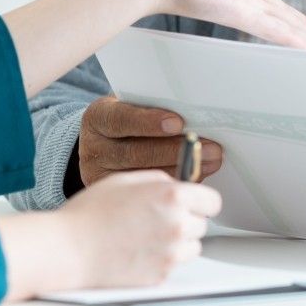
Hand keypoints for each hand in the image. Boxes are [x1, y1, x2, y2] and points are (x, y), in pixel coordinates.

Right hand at [62, 170, 222, 288]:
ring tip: (147, 234)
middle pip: (202, 224)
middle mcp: (176, 225)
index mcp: (171, 197)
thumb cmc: (90, 213)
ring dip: (178, 241)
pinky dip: (163, 258)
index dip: (201, 200)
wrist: (71, 248)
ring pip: (192, 246)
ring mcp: (171, 254)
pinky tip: (139, 249)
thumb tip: (175, 185)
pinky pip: (174, 264)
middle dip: (186, 219)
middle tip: (158, 217)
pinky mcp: (162, 275)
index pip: (212, 201)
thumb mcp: (123, 179)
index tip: (193, 202)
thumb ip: (157, 180)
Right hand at [78, 96, 222, 186]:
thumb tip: (191, 114)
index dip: (148, 121)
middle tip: (211, 147)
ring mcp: (101, 177)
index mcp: (97, 119)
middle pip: (134, 152)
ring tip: (210, 163)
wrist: (102, 150)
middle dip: (176, 150)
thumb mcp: (129, 106)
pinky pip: (147, 198)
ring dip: (182, 170)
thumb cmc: (126, 123)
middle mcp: (94, 149)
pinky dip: (174, 187)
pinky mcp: (115, 199)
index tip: (178, 122)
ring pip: (143, 178)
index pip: (120, 119)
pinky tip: (194, 180)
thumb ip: (151, 107)